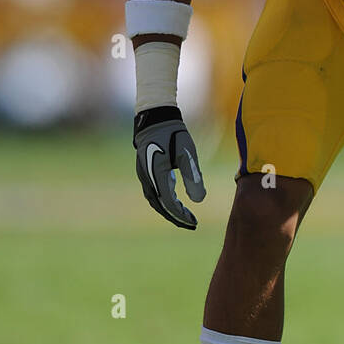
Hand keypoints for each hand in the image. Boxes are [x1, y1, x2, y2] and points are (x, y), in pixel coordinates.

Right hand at [133, 105, 206, 227]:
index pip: (169, 202)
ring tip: (185, 217)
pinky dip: (164, 201)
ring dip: (169, 211)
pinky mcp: (146, 172)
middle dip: (175, 217)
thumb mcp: (187, 153)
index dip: (181, 214)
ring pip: (155, 200)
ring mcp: (144, 175)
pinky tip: (177, 204)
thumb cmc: (174, 134)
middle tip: (191, 224)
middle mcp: (147, 177)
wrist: (156, 118)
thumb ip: (193, 176)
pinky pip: (154, 193)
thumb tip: (199, 200)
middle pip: (160, 205)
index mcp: (156, 173)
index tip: (194, 222)